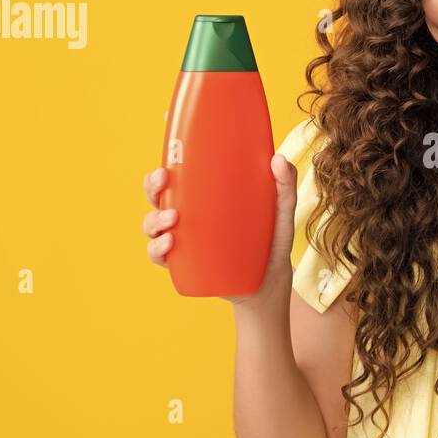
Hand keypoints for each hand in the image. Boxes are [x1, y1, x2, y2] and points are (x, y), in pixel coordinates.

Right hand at [142, 154, 300, 307]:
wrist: (271, 282)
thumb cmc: (272, 241)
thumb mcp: (281, 211)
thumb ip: (285, 185)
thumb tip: (278, 159)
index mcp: (204, 198)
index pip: (177, 176)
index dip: (163, 163)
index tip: (164, 154)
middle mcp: (188, 217)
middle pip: (157, 197)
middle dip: (152, 187)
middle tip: (163, 181)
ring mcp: (184, 241)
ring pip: (153, 226)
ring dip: (153, 220)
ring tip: (172, 218)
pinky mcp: (184, 265)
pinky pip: (160, 257)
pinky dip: (157, 249)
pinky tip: (169, 242)